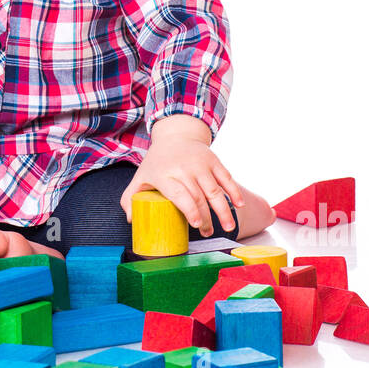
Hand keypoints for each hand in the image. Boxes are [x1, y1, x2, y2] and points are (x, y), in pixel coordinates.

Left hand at [119, 124, 244, 235]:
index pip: (179, 195)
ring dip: (223, 210)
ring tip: (228, 227)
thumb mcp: (140, 178)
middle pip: (198, 197)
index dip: (190, 211)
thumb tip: (131, 220)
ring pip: (215, 190)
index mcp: (165, 175)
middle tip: (208, 232)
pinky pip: (226, 178)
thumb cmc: (157, 164)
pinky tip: (239, 205)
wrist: (175, 136)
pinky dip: (234, 192)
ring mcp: (200, 164)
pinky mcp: (213, 161)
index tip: (195, 225)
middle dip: (206, 218)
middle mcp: (184, 168)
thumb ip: (129, 199)